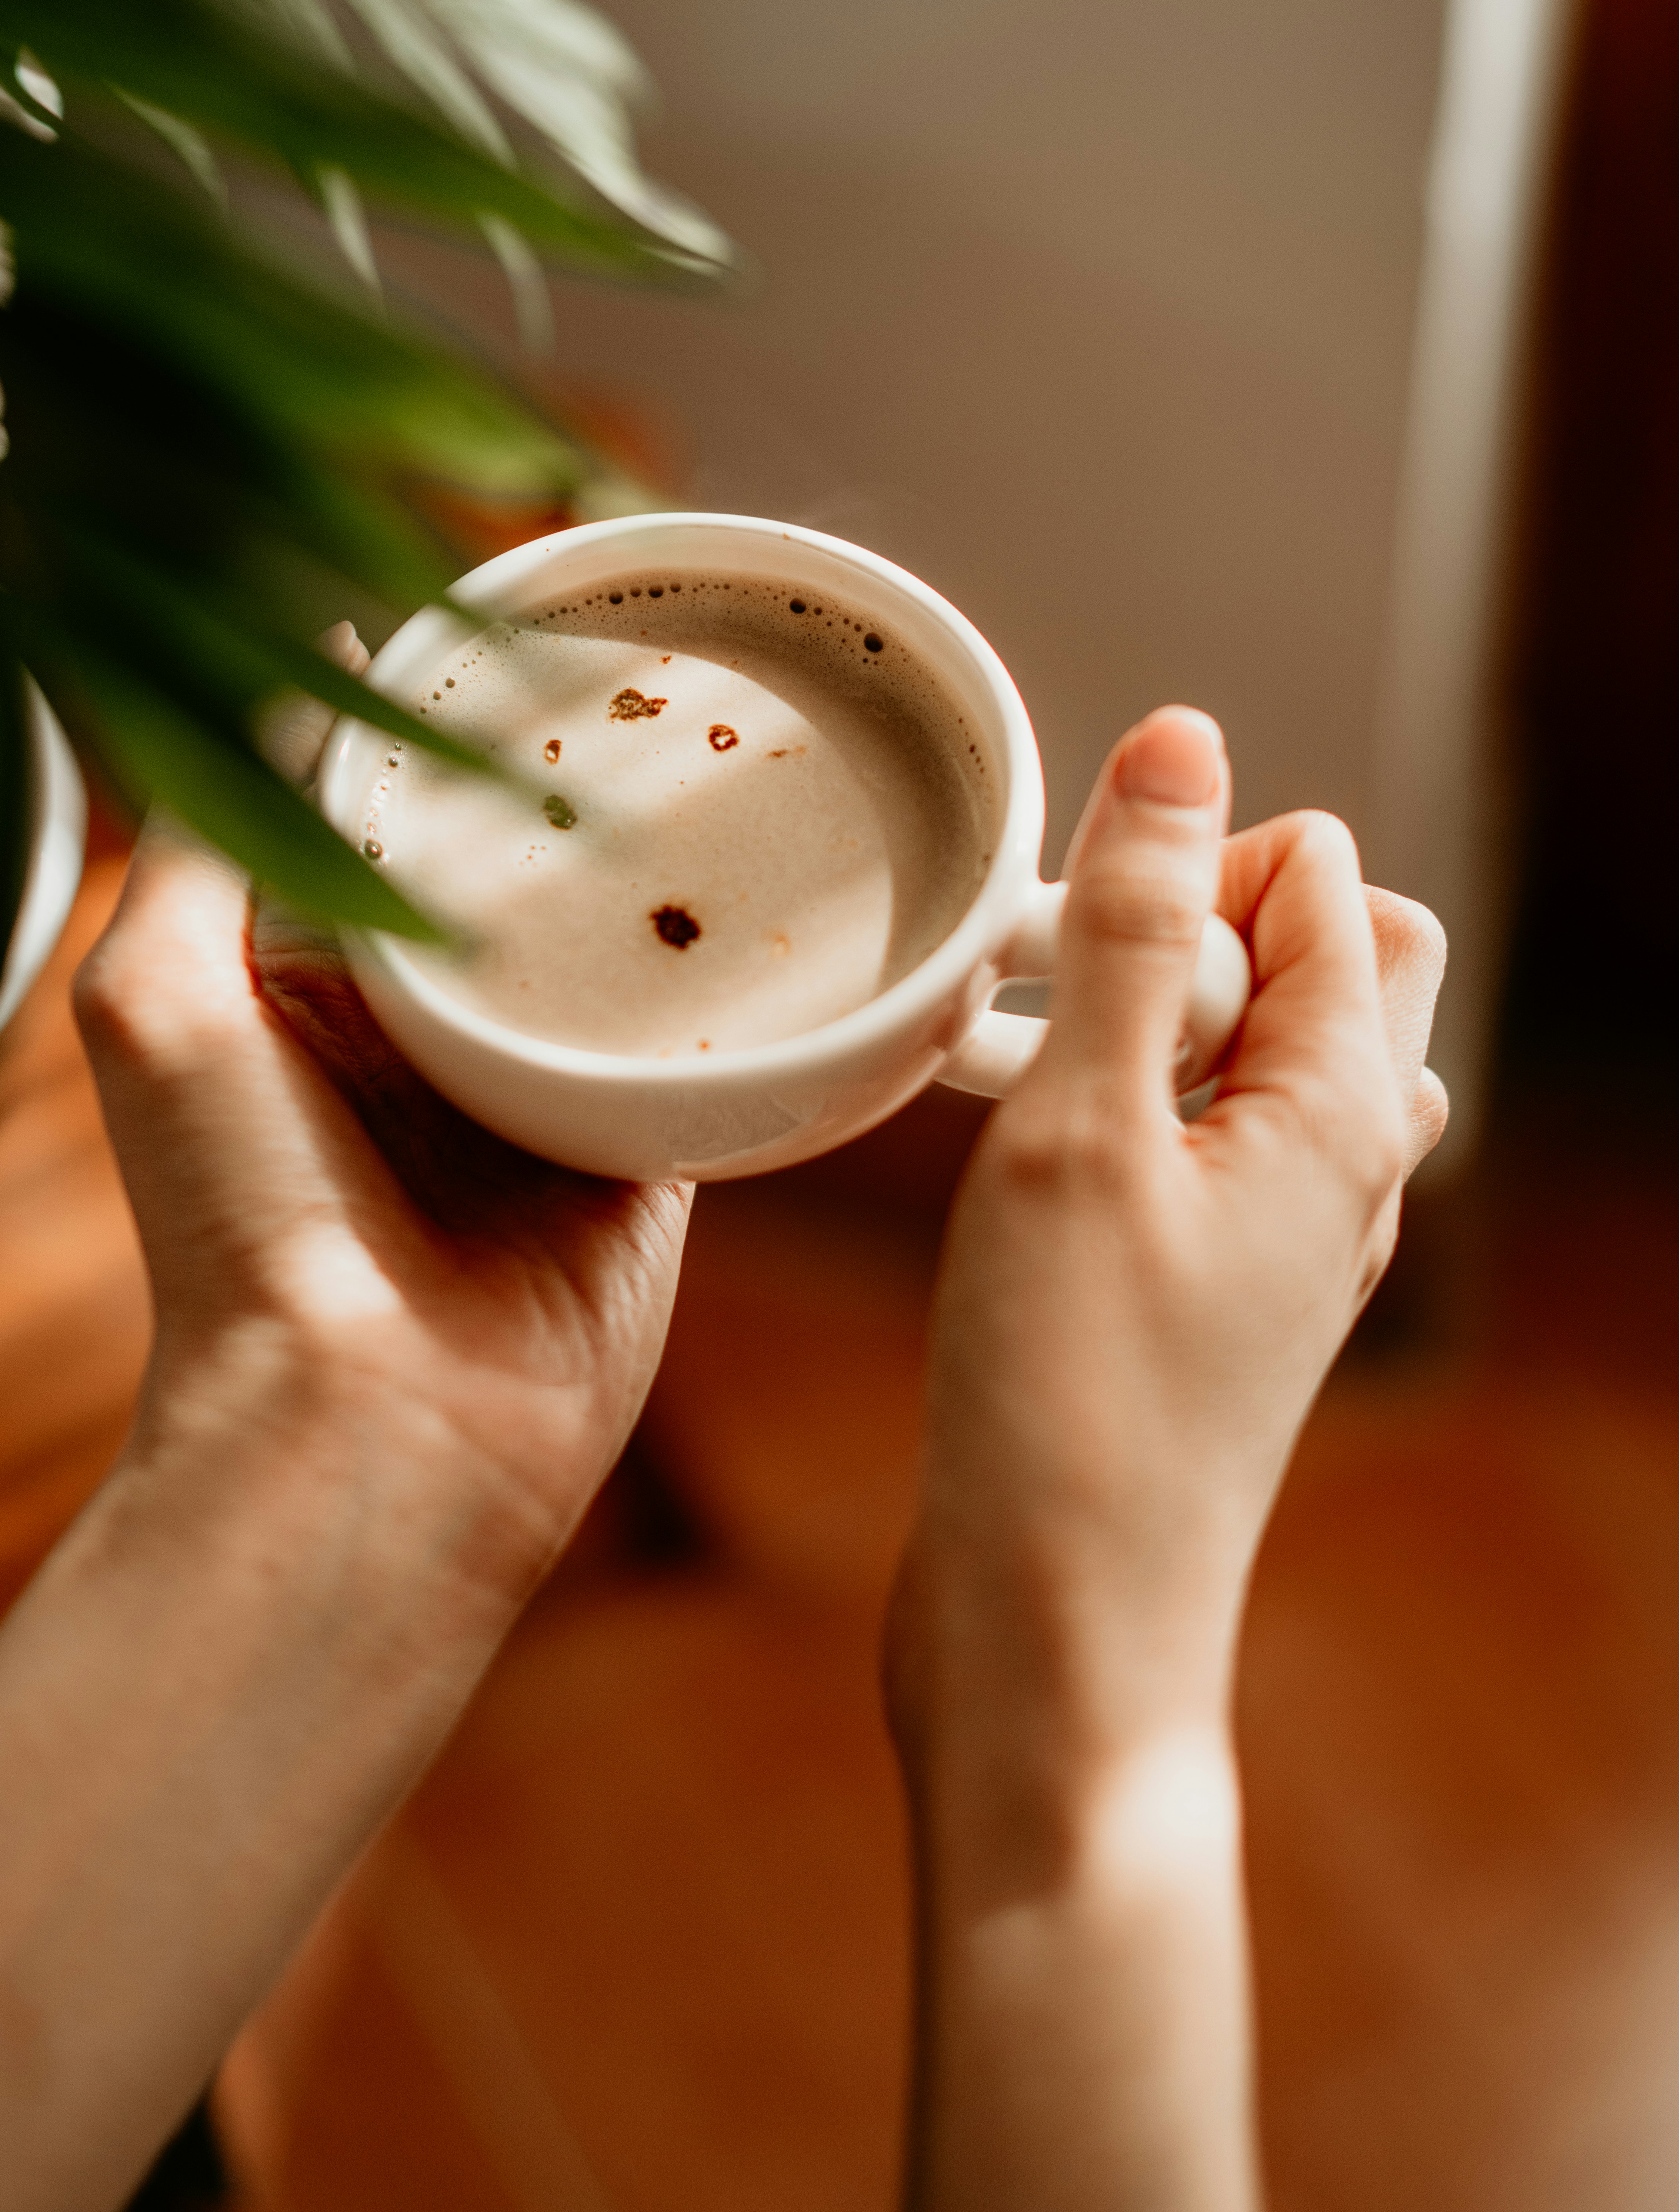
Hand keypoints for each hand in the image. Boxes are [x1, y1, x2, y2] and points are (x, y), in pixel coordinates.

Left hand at [76, 660, 690, 1614]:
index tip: (510, 612)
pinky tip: (795, 891)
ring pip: (635, 933)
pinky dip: (753, 978)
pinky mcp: (650, 1143)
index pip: (399, 804)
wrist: (367, 1433)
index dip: (445, 713)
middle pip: (530, 859)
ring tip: (741, 745)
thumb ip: (205, 838)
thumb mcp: (156, 997)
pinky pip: (718, 1035)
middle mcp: (439, 1018)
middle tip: (658, 658)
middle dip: (584, 773)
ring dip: (679, 863)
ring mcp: (553, 1077)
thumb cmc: (240, 1224)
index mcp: (322, 975)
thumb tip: (280, 671)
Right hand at [888, 705, 1445, 2211]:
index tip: (1070, 943)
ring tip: (1028, 1084)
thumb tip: (1186, 743)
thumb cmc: (1067, 1397)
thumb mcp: (1088, 1122)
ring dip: (1141, 1020)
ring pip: (1252, 1043)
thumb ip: (1137, 924)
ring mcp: (1291, 1230)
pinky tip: (1027, 1159)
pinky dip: (1122, 1107)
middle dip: (1182, 928)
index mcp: (1347, 1107)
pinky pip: (1204, 1133)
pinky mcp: (1221, 1284)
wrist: (1056, 1631)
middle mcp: (1348, 1161)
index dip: (1186, 868)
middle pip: (1321, 951)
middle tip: (1056, 1002)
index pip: (1325, 875)